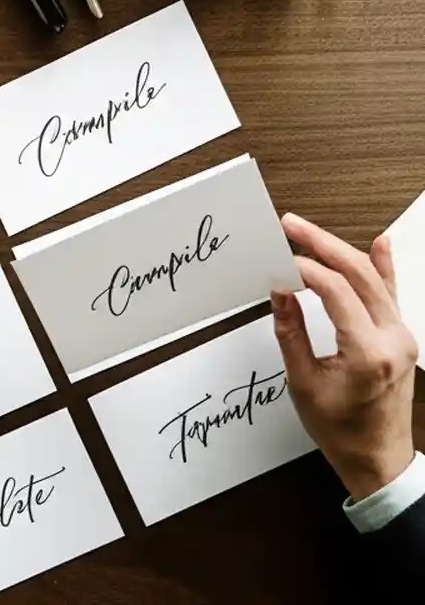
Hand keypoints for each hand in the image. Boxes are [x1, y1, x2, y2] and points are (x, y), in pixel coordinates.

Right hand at [272, 213, 417, 500]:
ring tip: (311, 232)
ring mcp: (403, 336)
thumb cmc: (341, 430)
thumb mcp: (303, 383)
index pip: (336, 293)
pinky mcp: (401, 337)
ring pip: (375, 279)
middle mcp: (393, 340)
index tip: (279, 261)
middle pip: (359, 275)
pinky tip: (380, 242)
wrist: (378, 457)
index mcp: (369, 354)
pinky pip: (392, 294)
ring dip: (342, 251)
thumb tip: (281, 292)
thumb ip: (291, 333)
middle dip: (322, 245)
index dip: (305, 270)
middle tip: (291, 226)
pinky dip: (385, 266)